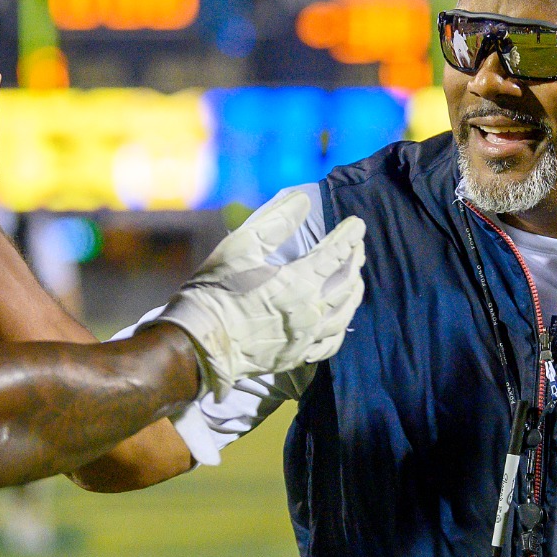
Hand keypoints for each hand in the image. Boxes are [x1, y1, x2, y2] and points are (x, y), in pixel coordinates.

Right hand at [154, 189, 366, 394]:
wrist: (199, 344)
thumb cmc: (216, 291)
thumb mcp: (241, 246)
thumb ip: (276, 220)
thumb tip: (303, 200)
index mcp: (300, 283)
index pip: (336, 254)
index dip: (349, 237)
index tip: (357, 224)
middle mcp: (311, 312)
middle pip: (346, 283)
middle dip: (355, 261)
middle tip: (357, 248)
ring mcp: (306, 338)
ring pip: (344, 315)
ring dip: (354, 293)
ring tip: (356, 280)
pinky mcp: (297, 357)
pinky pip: (330, 344)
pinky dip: (340, 328)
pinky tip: (339, 321)